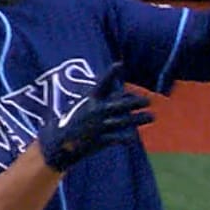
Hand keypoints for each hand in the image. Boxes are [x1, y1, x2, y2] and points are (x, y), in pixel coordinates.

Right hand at [35, 62, 152, 172]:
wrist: (57, 145)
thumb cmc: (70, 124)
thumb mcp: (82, 107)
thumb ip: (102, 101)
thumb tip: (123, 96)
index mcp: (89, 100)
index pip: (102, 84)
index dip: (110, 73)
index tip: (119, 64)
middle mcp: (95, 111)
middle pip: (120, 104)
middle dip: (136, 102)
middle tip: (149, 101)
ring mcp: (98, 126)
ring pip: (124, 121)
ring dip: (139, 119)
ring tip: (151, 116)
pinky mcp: (99, 141)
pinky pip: (117, 138)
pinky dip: (127, 137)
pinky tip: (134, 136)